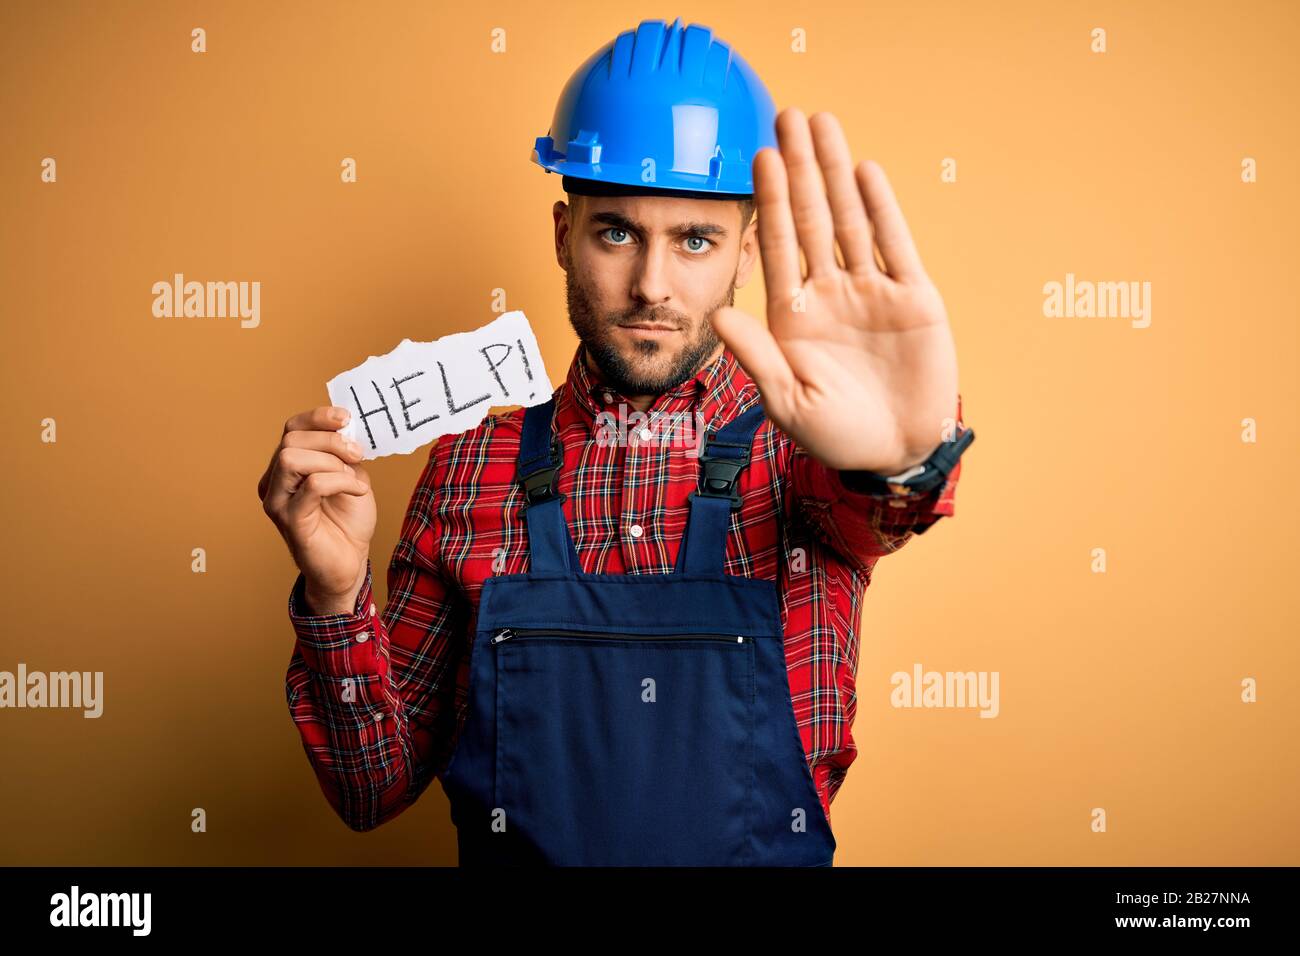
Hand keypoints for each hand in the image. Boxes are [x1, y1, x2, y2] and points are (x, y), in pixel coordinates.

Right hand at [258, 405, 374, 613]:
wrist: (350, 563)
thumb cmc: (347, 521)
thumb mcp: (351, 476)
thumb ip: (344, 453)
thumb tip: (346, 428)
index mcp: (286, 468)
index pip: (292, 429)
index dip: (318, 418)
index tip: (346, 418)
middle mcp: (274, 482)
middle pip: (291, 439)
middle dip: (330, 440)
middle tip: (357, 455)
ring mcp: (277, 502)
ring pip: (291, 458)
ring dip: (330, 461)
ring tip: (353, 477)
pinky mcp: (290, 520)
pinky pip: (312, 485)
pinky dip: (340, 481)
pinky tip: (358, 491)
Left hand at [710, 108, 959, 473]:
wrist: (896, 454)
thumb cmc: (837, 435)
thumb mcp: (788, 400)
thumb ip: (756, 355)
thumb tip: (717, 316)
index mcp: (793, 315)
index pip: (777, 246)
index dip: (768, 202)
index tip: (756, 159)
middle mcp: (829, 293)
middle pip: (811, 218)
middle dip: (799, 168)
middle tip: (787, 117)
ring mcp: (871, 292)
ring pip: (851, 220)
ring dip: (835, 173)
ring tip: (822, 125)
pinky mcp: (912, 298)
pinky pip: (895, 245)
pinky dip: (881, 209)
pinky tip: (865, 172)